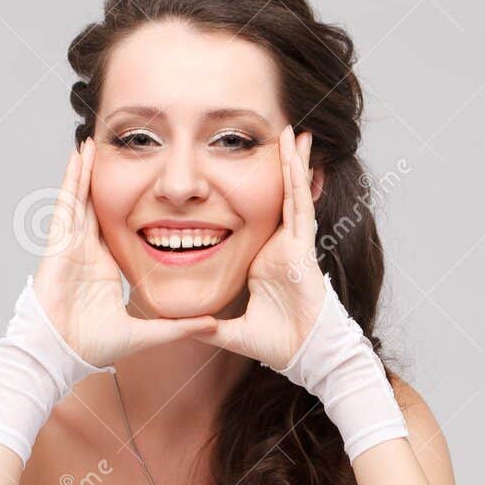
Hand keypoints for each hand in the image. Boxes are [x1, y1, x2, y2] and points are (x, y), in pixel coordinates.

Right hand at [31, 138, 218, 365]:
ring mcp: (73, 245)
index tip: (146, 186)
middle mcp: (89, 251)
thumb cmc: (92, 346)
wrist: (60, 353)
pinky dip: (72, 179)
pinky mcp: (60, 244)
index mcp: (106, 266)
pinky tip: (78, 156)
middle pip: (98, 205)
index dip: (130, 205)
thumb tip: (213, 325)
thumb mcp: (146, 333)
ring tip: (94, 141)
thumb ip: (178, 327)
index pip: (120, 227)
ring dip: (87, 169)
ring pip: (81, 197)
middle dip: (104, 179)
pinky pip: (67, 204)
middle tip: (115, 150)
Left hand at [198, 126, 327, 369]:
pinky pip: (299, 206)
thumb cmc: (276, 344)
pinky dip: (297, 179)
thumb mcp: (231, 332)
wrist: (303, 354)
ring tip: (290, 131)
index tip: (242, 169)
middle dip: (278, 167)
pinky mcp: (302, 248)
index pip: (255, 218)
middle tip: (275, 134)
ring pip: (291, 194)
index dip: (252, 193)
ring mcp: (293, 245)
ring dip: (291, 162)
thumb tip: (181, 328)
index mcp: (262, 260)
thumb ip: (208, 328)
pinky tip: (297, 154)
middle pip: (278, 197)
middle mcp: (278, 247)